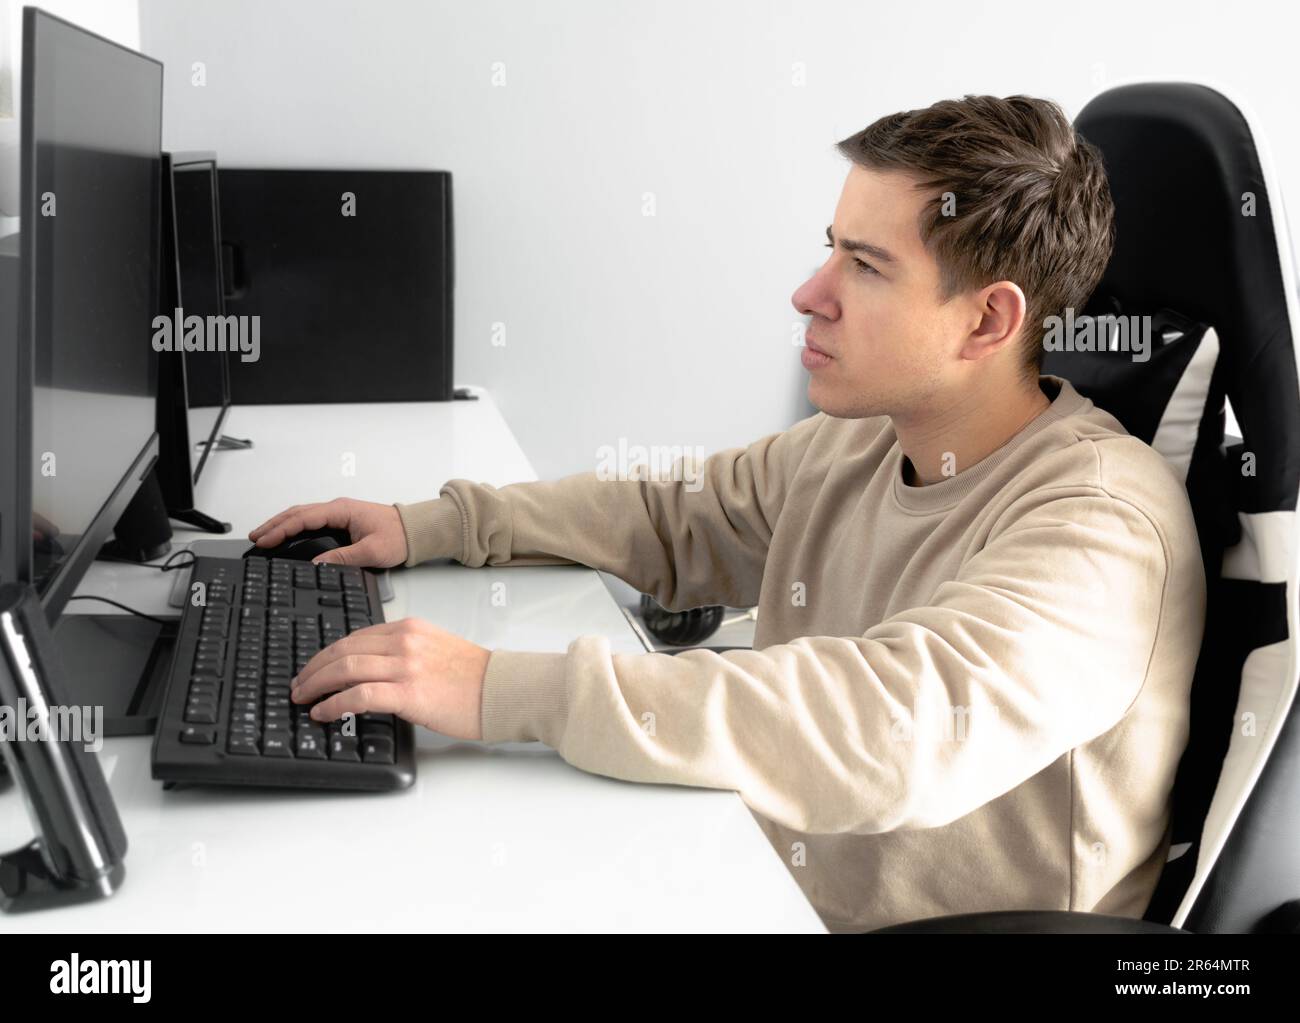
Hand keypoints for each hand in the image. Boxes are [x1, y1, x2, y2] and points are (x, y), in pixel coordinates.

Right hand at [248, 497, 407, 567]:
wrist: (415, 530)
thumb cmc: (399, 536)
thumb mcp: (371, 551)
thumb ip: (343, 557)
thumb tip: (317, 564)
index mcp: (341, 510)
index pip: (303, 518)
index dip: (281, 529)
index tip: (264, 539)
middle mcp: (337, 508)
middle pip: (297, 514)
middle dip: (274, 525)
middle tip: (254, 537)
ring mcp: (338, 513)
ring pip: (302, 516)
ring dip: (282, 525)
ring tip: (263, 536)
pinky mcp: (341, 521)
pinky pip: (311, 521)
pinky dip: (295, 527)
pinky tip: (287, 536)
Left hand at [289, 617, 490, 740]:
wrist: (501, 690)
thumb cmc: (475, 677)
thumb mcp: (436, 649)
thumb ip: (405, 650)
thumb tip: (372, 669)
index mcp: (410, 628)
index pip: (355, 636)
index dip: (327, 653)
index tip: (314, 667)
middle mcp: (404, 642)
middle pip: (342, 650)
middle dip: (313, 668)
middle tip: (299, 685)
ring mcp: (405, 667)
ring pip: (344, 669)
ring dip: (316, 685)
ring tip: (304, 699)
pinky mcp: (408, 694)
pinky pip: (358, 696)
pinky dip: (334, 704)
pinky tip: (323, 713)